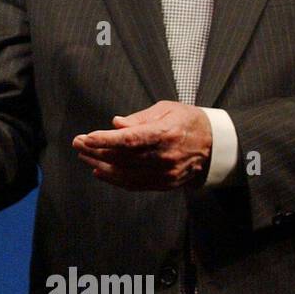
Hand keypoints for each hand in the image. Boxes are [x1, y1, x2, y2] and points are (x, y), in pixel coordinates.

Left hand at [72, 101, 212, 190]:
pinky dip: (114, 179)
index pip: (130, 140)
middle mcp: (165, 156)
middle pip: (123, 157)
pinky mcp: (165, 184)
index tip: (86, 137)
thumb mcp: (167, 109)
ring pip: (125, 173)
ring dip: (100, 165)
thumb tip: (116, 124)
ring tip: (84, 156)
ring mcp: (165, 173)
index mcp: (166, 133)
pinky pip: (134, 184)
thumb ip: (140, 118)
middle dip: (96, 150)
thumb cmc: (189, 121)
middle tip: (77, 143)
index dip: (105, 140)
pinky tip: (99, 171)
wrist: (216, 145)